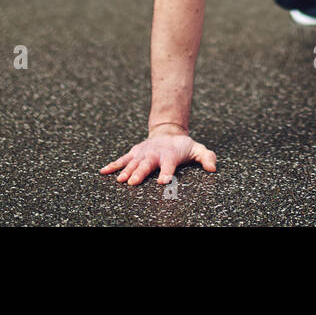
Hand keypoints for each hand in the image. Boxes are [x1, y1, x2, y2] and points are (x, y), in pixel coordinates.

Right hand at [101, 127, 217, 184]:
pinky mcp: (134, 153)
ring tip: (120, 180)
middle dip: (140, 173)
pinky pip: (122, 160)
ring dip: (126, 171)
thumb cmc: (183, 146)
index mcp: (170, 155)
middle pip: (147, 164)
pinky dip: (113, 165)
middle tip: (133, 183)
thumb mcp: (198, 149)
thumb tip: (213, 168)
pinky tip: (103, 172)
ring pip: (133, 162)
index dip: (166, 173)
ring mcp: (143, 153)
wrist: (168, 132)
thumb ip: (206, 157)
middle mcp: (155, 154)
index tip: (163, 182)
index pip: (169, 165)